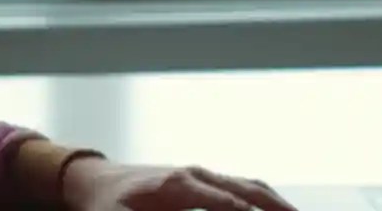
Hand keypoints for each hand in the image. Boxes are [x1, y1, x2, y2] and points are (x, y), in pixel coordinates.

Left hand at [61, 157, 297, 210]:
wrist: (100, 181)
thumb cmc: (108, 205)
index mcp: (176, 182)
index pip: (220, 200)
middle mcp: (197, 174)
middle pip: (246, 189)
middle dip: (274, 206)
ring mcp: (205, 175)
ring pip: (252, 186)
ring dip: (278, 203)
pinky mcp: (208, 183)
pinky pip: (247, 188)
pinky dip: (268, 201)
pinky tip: (281, 210)